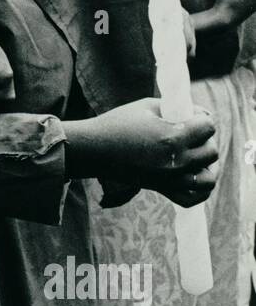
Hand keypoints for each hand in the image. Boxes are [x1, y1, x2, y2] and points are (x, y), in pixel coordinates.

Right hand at [64, 97, 217, 206]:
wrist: (93, 150)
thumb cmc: (117, 124)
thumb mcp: (146, 106)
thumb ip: (175, 108)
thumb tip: (198, 114)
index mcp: (172, 138)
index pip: (209, 127)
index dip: (202, 119)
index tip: (191, 117)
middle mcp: (175, 162)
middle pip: (211, 152)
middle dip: (204, 140)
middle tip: (189, 134)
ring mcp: (170, 179)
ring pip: (209, 178)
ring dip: (204, 165)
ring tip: (192, 156)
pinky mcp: (162, 189)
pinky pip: (193, 198)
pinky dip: (198, 190)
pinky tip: (191, 175)